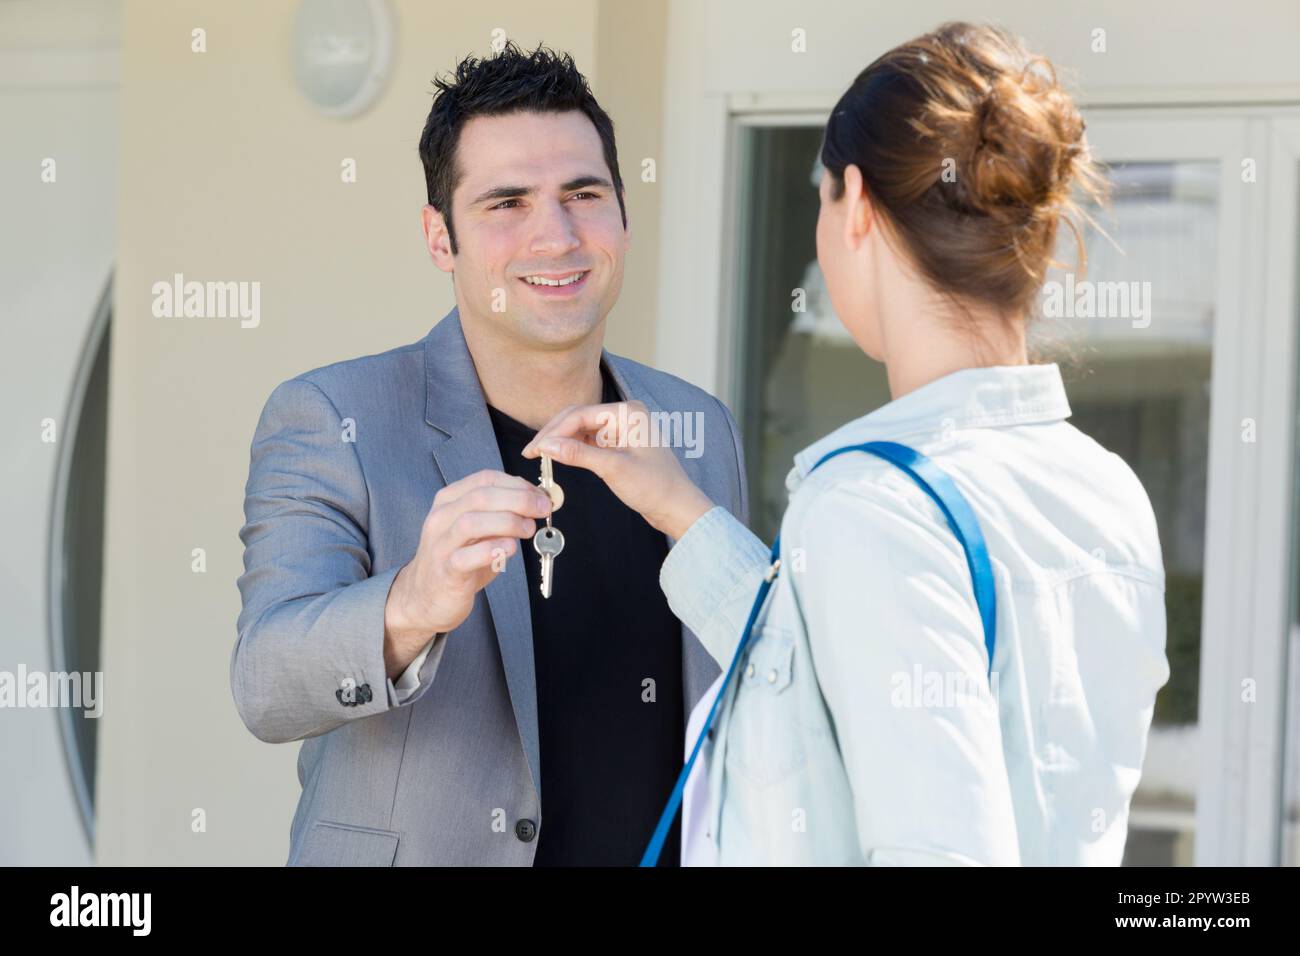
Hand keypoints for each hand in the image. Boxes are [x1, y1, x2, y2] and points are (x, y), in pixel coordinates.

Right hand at [383, 469, 552, 677]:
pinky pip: (467, 557)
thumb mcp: (478, 530)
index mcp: (450, 500)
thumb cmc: (458, 559)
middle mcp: (442, 518)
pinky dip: (493, 550)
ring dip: (508, 522)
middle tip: (542, 510)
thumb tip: (535, 500)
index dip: (518, 484)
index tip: (541, 496)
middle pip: (481, 496)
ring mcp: (441, 544)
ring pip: (472, 522)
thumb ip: (500, 513)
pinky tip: (510, 549)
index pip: (485, 479)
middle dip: (519, 500)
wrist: (425, 597)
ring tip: (528, 530)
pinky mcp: (445, 571)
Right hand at [521, 400, 713, 540]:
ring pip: (581, 430)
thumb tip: (547, 446)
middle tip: (531, 452)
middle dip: (554, 434)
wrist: (678, 508)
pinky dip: (573, 449)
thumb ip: (579, 455)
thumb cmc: (656, 487)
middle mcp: (625, 416)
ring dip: (561, 442)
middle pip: (578, 418)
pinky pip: (590, 442)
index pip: (579, 415)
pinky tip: (559, 458)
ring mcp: (622, 431)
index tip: (534, 449)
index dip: (553, 432)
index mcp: (628, 413)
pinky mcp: (619, 446)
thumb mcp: (614, 469)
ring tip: (540, 457)